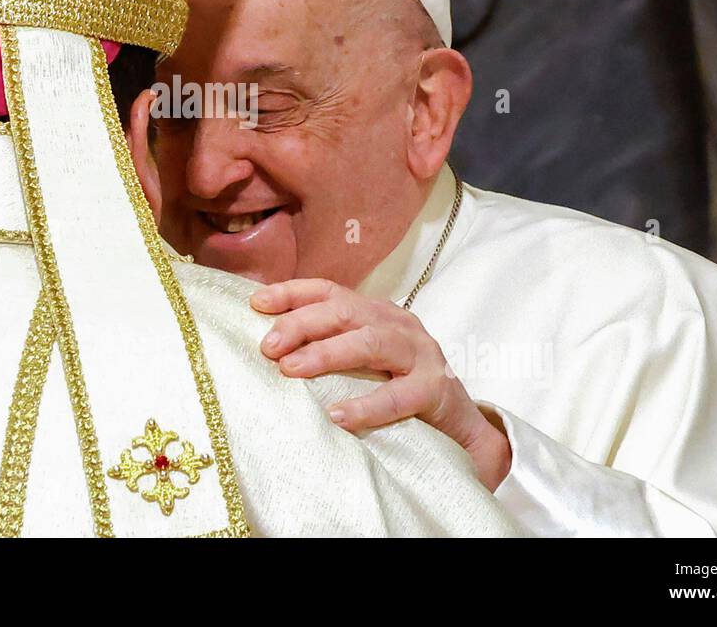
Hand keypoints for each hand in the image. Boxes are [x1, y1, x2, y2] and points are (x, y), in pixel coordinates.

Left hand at [252, 278, 510, 491]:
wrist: (460, 426)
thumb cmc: (399, 390)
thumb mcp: (363, 362)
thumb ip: (328, 347)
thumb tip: (269, 348)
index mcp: (377, 313)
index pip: (331, 290)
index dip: (293, 293)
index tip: (256, 304)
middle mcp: (399, 324)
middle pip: (346, 311)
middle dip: (302, 324)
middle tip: (269, 347)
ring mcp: (421, 354)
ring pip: (370, 343)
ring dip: (327, 354)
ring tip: (292, 369)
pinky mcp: (436, 389)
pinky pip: (400, 396)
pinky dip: (367, 405)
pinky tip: (338, 416)